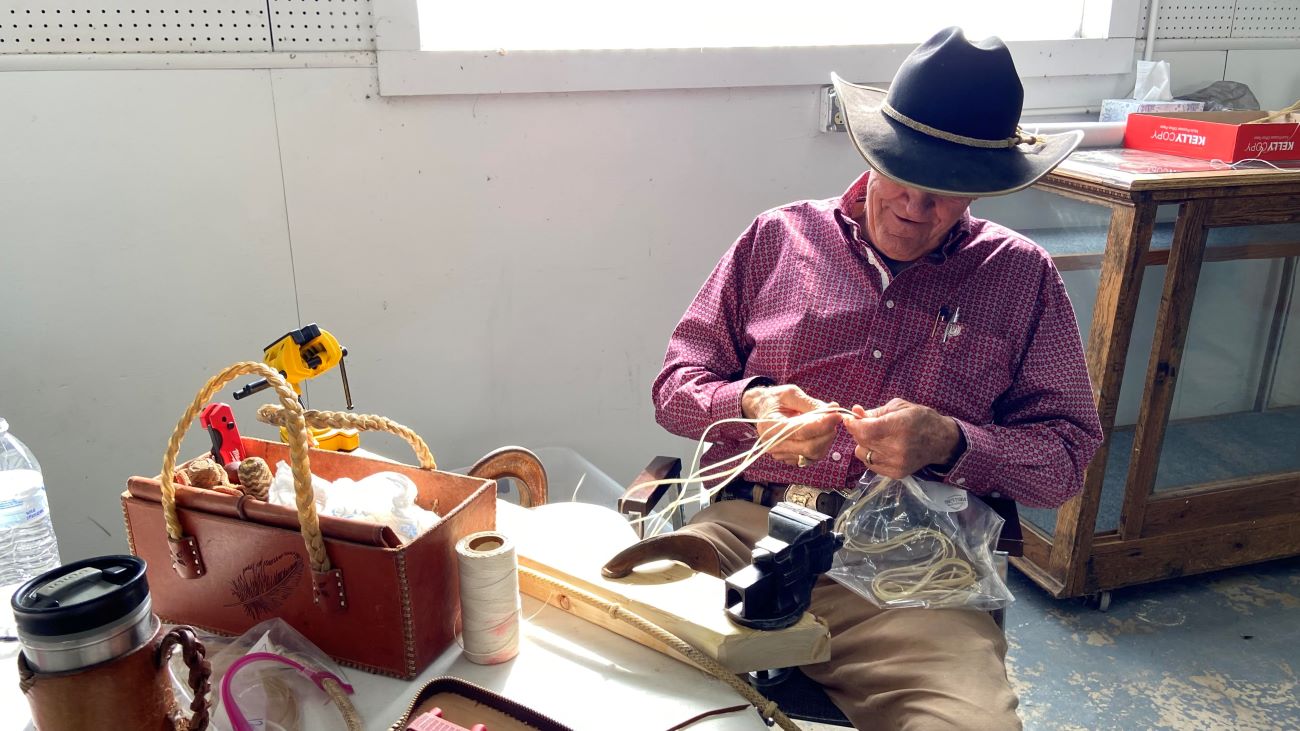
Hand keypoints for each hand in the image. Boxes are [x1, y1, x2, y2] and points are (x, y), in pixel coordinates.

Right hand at [741, 384, 839, 467]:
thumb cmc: (776, 400)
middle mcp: (773, 444)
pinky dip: (821, 445)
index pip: (801, 431)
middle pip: (809, 447)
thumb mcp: (790, 393)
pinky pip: (812, 457)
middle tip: (835, 418)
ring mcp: (781, 454)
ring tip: (827, 423)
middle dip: (827, 433)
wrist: (763, 410)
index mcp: (770, 426)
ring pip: (813, 454)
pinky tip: (820, 432)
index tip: (837, 414)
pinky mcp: (789, 459)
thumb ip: (810, 403)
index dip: (822, 424)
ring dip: (826, 439)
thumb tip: (833, 409)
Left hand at [840, 398, 962, 478]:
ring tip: (877, 438)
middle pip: (862, 442)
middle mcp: (897, 448)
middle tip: (866, 425)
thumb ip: (875, 412)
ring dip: (864, 445)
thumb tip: (855, 412)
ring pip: (863, 454)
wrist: (941, 441)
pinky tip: (882, 448)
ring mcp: (896, 463)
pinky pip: (871, 465)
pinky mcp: (896, 473)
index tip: (849, 419)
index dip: (852, 424)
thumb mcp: (899, 407)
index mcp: (899, 427)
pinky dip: (872, 455)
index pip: (864, 430)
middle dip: (858, 432)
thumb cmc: (920, 419)